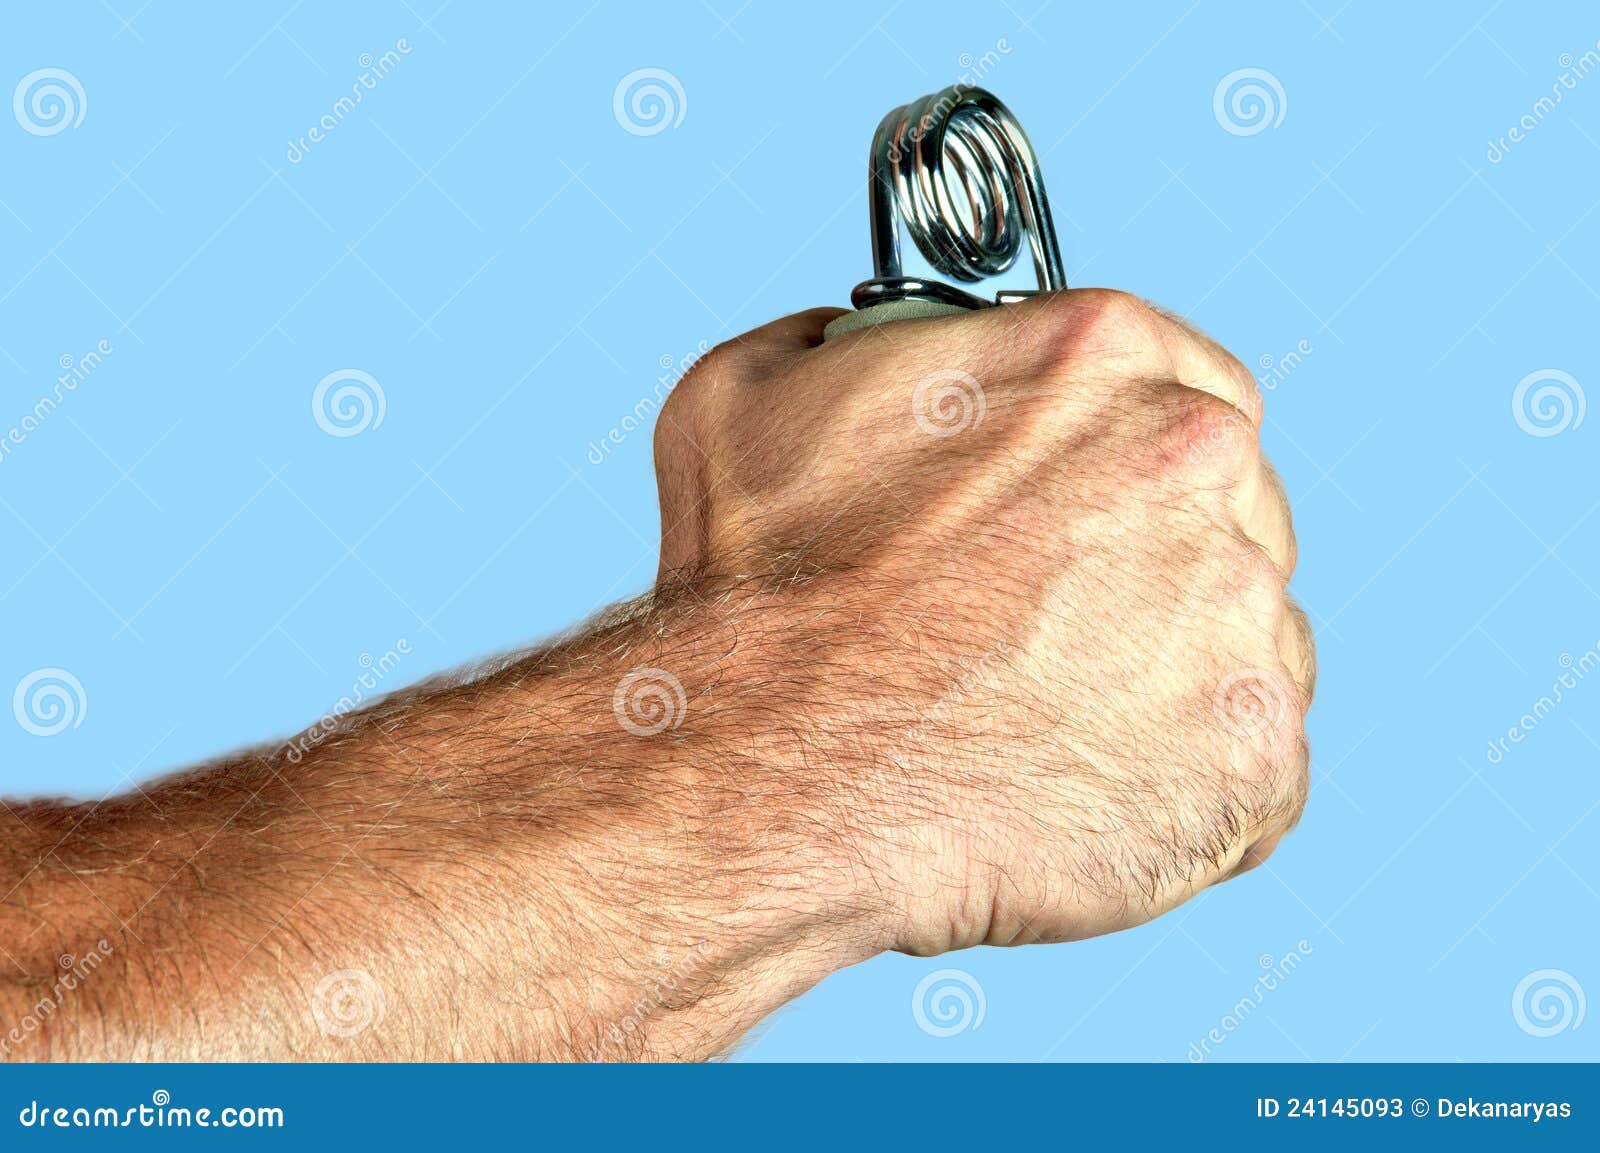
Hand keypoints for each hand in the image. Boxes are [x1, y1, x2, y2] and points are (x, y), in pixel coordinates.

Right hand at [651, 289, 1314, 954]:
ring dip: (1181, 675)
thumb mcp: (743, 401)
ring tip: (1060, 723)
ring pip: (1250, 640)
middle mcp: (1195, 465)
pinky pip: (1260, 768)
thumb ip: (825, 349)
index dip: (1143, 453)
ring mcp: (1240, 615)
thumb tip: (841, 346)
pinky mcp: (1253, 757)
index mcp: (1099, 359)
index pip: (1190, 384)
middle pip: (1234, 512)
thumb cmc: (754, 597)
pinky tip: (1097, 791)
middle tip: (1060, 628)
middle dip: (1163, 565)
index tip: (1104, 504)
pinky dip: (1195, 786)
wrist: (772, 773)